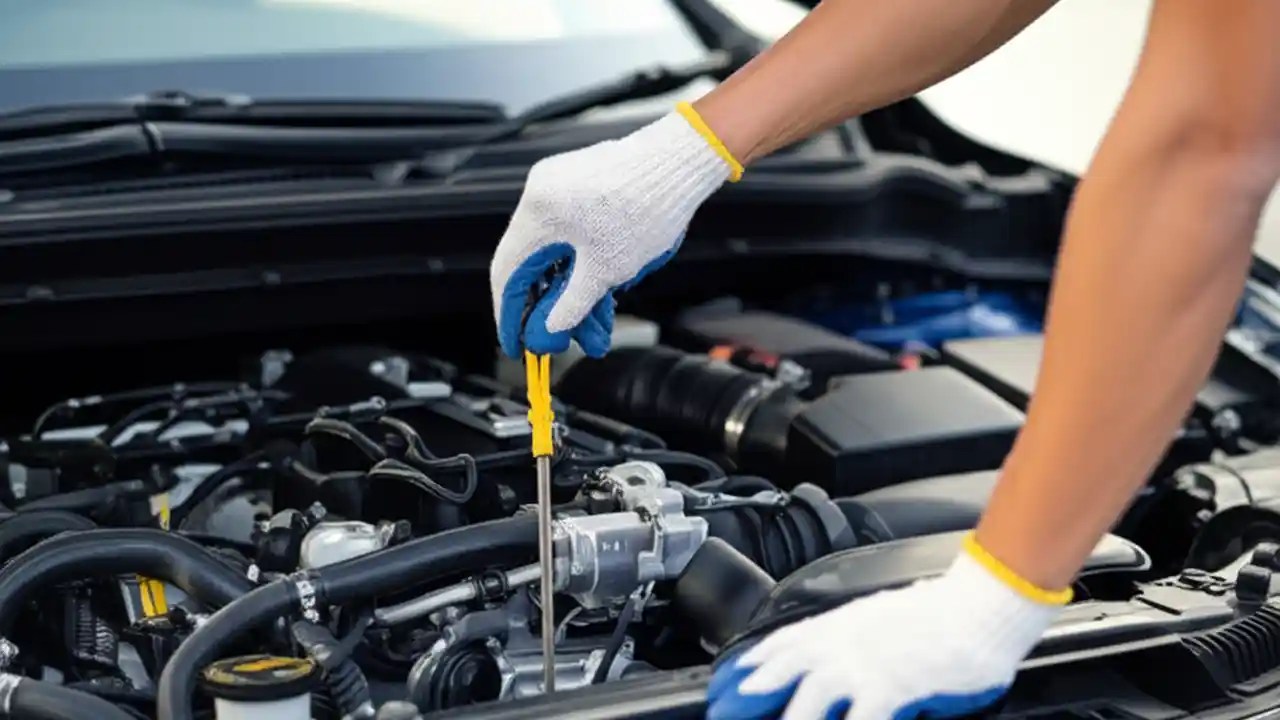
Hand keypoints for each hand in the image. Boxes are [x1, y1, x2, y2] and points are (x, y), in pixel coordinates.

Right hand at [489, 104, 738, 357]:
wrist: (683, 158)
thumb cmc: (647, 206)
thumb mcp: (606, 270)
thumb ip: (572, 303)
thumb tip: (552, 327)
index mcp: (537, 211)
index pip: (506, 272)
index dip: (510, 313)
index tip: (516, 342)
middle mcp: (541, 193)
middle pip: (531, 262)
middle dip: (550, 306)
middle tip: (563, 338)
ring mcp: (562, 185)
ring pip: (556, 250)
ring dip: (573, 289)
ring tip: (597, 324)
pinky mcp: (583, 184)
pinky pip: (572, 232)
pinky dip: (583, 264)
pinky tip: (603, 291)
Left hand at [705, 539, 1064, 719]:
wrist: (981, 607)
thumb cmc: (940, 617)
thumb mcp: (881, 622)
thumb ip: (850, 641)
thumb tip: (826, 666)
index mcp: (840, 624)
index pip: (782, 642)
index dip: (751, 664)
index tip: (726, 681)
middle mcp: (844, 641)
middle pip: (784, 670)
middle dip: (751, 695)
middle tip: (723, 714)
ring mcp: (866, 662)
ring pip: (811, 697)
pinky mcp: (894, 684)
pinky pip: (862, 718)